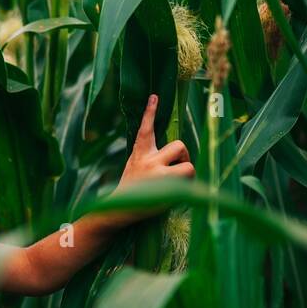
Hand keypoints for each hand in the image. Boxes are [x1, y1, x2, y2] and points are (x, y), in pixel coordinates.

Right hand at [109, 94, 194, 223]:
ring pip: (188, 164)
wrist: (118, 210)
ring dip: (186, 174)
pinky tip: (171, 197)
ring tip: (175, 185)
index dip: (150, 112)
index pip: (146, 129)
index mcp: (140, 154)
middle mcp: (149, 160)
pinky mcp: (167, 187)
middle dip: (183, 158)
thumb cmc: (131, 190)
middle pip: (180, 145)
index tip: (155, 97)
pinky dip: (185, 188)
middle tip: (176, 170)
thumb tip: (176, 153)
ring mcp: (158, 173)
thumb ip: (151, 158)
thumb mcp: (135, 168)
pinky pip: (187, 182)